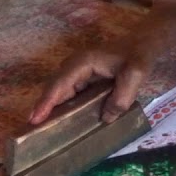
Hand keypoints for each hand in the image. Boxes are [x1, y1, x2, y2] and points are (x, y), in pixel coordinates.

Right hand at [31, 47, 152, 124]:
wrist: (143, 43)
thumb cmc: (138, 56)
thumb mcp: (135, 75)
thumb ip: (121, 98)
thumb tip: (105, 118)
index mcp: (83, 63)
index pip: (60, 85)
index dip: (46, 102)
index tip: (34, 119)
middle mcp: (74, 66)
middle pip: (54, 89)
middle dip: (43, 108)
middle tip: (32, 132)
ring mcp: (77, 72)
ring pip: (60, 92)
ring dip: (51, 108)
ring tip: (41, 130)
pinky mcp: (83, 78)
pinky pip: (69, 94)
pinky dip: (63, 106)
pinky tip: (61, 121)